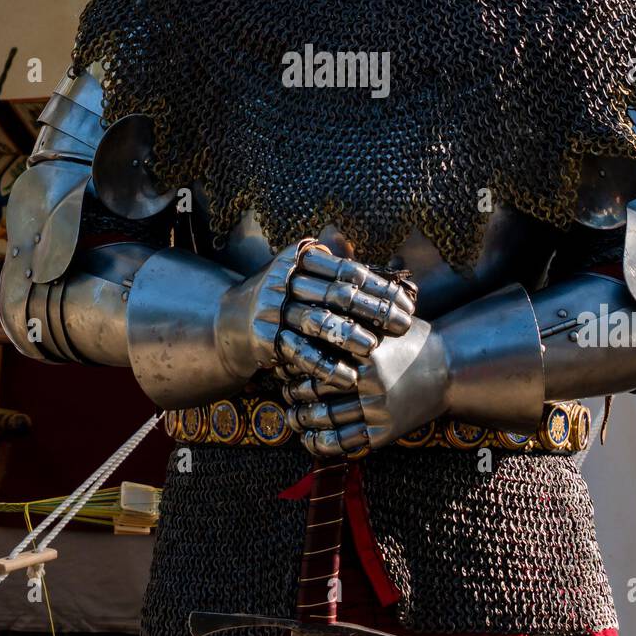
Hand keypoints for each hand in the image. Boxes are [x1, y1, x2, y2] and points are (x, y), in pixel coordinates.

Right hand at [215, 241, 413, 386]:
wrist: (227, 321)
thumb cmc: (284, 299)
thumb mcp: (305, 276)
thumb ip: (342, 273)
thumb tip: (400, 274)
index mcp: (300, 258)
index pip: (349, 271)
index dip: (381, 288)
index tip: (408, 304)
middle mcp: (284, 279)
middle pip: (337, 293)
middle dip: (374, 310)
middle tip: (402, 325)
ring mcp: (273, 308)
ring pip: (318, 322)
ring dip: (349, 336)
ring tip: (374, 348)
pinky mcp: (265, 338)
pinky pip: (300, 353)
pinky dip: (325, 366)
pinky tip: (348, 377)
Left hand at [282, 316, 448, 457]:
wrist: (450, 372)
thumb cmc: (411, 341)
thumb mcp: (385, 321)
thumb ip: (353, 313)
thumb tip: (311, 298)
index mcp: (367, 350)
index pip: (317, 356)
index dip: (294, 361)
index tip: (282, 360)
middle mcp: (370, 382)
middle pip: (316, 389)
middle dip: (293, 392)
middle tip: (283, 390)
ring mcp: (378, 410)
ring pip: (326, 419)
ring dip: (301, 420)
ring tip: (291, 416)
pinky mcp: (384, 433)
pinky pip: (345, 443)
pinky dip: (321, 444)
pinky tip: (308, 439)